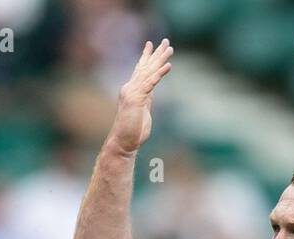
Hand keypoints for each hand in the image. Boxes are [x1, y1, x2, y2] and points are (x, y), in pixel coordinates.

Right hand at [108, 39, 173, 153]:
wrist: (123, 142)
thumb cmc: (133, 132)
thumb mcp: (142, 111)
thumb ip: (146, 99)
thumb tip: (150, 93)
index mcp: (132, 90)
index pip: (140, 70)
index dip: (146, 57)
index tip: (151, 45)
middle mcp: (130, 88)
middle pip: (146, 67)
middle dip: (156, 53)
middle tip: (167, 41)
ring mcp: (133, 92)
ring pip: (149, 72)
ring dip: (160, 59)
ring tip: (170, 49)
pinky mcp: (137, 99)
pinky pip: (151, 83)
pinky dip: (160, 74)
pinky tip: (169, 66)